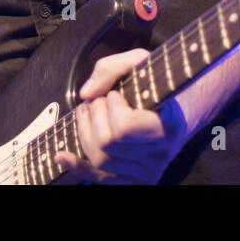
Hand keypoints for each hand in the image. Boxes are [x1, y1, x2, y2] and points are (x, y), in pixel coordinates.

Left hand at [53, 48, 187, 183]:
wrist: (178, 110)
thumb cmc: (156, 83)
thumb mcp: (140, 61)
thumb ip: (112, 68)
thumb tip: (86, 93)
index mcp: (167, 127)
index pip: (125, 128)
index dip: (112, 107)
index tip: (114, 94)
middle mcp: (159, 155)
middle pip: (107, 144)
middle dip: (95, 115)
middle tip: (99, 100)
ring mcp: (146, 171)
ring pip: (100, 160)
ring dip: (85, 131)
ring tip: (89, 112)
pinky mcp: (134, 179)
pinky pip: (101, 178)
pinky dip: (78, 167)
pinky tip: (61, 155)